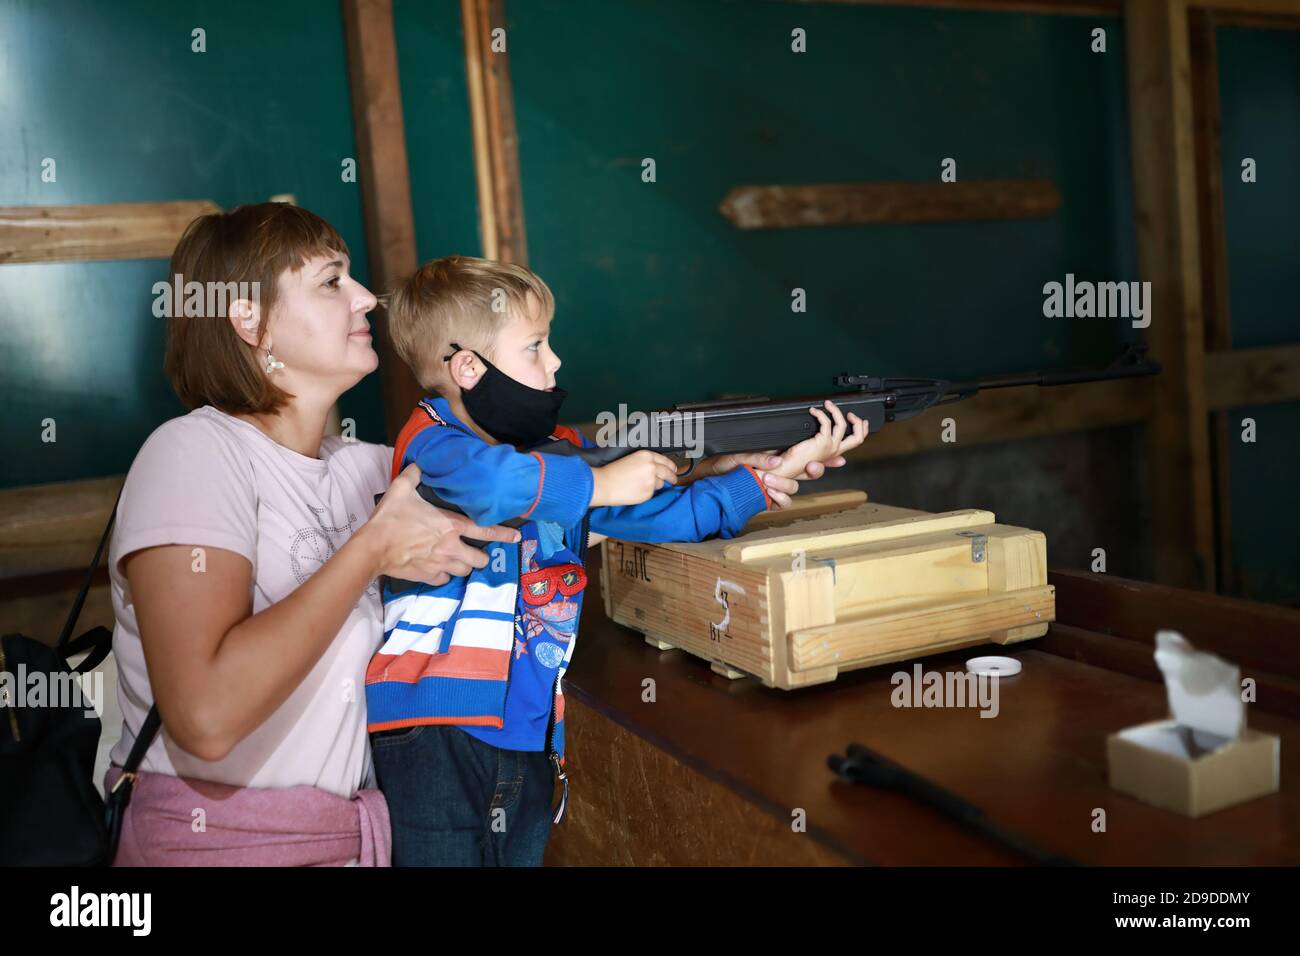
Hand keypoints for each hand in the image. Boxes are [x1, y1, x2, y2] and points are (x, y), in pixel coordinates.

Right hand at [365, 464, 521, 584]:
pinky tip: (439, 569)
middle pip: (480, 559)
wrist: (373, 547)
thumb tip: (419, 464)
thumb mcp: (402, 489)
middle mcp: (451, 547)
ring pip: (464, 572)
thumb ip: (414, 475)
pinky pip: (444, 580)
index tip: (516, 538)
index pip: (485, 530)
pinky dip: (444, 575)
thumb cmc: (390, 518)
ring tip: (459, 561)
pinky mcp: (428, 576)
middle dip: (482, 557)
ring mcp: (440, 564)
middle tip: (477, 553)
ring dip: (464, 567)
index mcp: (451, 526)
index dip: (504, 535)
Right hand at [591, 450, 677, 507]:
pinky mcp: (648, 492)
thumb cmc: (613, 472)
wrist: (605, 484)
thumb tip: (657, 469)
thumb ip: (646, 462)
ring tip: (642, 485)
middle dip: (672, 476)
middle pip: (668, 472)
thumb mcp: (631, 459)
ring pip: (661, 483)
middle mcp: (651, 466)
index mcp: (646, 455)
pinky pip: (652, 493)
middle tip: (673, 479)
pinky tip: (636, 490)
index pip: (665, 460)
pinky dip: (647, 492)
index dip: (671, 465)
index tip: (673, 469)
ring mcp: (651, 480)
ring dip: (656, 485)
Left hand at [686, 451, 801, 508]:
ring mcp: (769, 486)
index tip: (797, 462)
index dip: (804, 459)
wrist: (702, 479)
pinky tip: (770, 495)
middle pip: (797, 475)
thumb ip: (756, 458)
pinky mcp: (764, 500)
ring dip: (784, 488)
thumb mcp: (735, 456)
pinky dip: (780, 500)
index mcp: (768, 456)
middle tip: (772, 476)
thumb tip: (776, 462)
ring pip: (791, 490)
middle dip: (793, 476)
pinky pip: (781, 504)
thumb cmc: (716, 463)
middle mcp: (772, 471)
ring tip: (768, 485)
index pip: (794, 458)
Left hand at [769, 400, 867, 480]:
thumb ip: (830, 461)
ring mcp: (830, 447)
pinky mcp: (823, 442)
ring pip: (842, 425)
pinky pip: (826, 422)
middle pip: (857, 438)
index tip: (862, 421)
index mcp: (834, 453)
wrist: (785, 468)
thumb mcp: (816, 461)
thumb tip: (842, 461)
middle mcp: (835, 451)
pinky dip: (820, 414)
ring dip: (835, 411)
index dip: (863, 431)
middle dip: (858, 423)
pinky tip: (813, 411)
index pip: (855, 442)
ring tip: (827, 405)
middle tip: (850, 413)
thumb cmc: (795, 463)